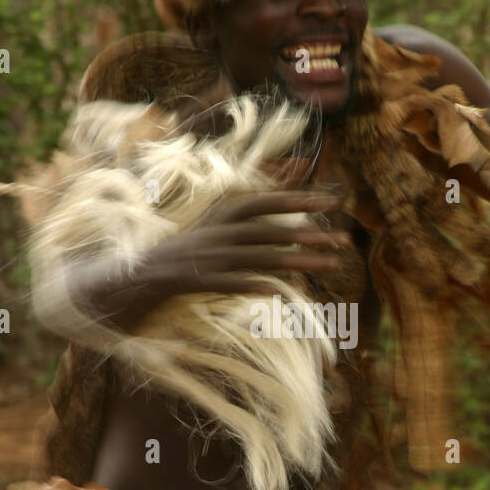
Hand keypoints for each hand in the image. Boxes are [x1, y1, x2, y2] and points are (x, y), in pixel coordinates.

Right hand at [144, 189, 350, 298]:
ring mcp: (211, 257)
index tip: (333, 201)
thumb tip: (289, 196)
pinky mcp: (202, 281)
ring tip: (330, 266)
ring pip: (261, 258)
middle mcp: (220, 231)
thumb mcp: (218, 223)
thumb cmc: (190, 248)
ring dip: (298, 262)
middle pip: (272, 231)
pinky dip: (255, 286)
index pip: (267, 202)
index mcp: (223, 213)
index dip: (300, 200)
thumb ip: (251, 212)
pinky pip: (233, 284)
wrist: (145, 271)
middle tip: (344, 240)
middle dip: (310, 234)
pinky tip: (280, 293)